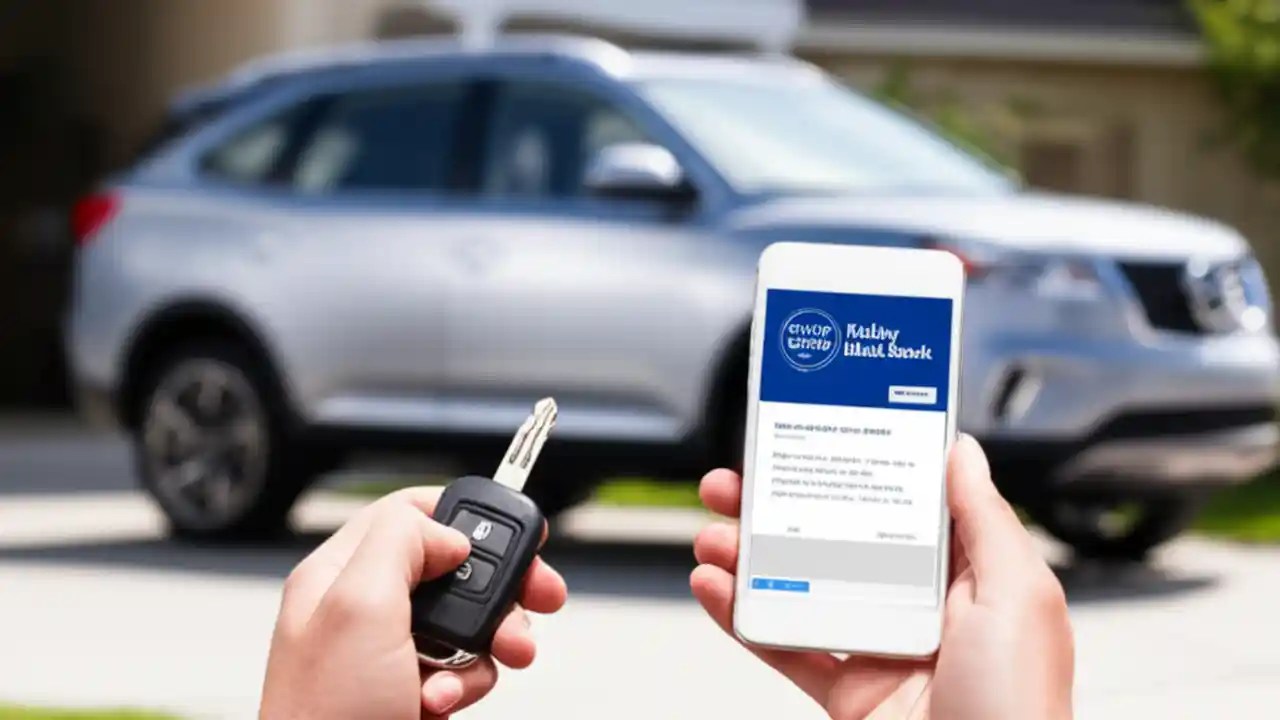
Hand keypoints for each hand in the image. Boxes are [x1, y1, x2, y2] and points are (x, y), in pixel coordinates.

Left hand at [260, 487, 567, 718]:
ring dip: (490, 642)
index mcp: (339, 573)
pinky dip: (468, 685)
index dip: (465, 516)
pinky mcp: (410, 694)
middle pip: (452, 568)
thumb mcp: (358, 606)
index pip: (409, 512)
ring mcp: (387, 655)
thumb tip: (449, 535)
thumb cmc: (324, 717)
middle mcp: (363, 609)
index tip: (517, 531)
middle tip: (538, 598)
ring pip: (466, 622)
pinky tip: (443, 702)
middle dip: (499, 586)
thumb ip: (403, 543)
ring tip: (501, 658)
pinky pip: (462, 672)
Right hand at [691, 435, 1073, 718]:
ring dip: (749, 557)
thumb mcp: (1018, 596)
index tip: (818, 436)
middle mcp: (919, 607)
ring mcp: (877, 649)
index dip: (859, 468)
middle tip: (739, 481)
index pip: (901, 504)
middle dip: (782, 507)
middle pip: (836, 539)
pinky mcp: (846, 692)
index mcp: (967, 576)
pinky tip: (716, 588)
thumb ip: (984, 520)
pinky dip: (742, 618)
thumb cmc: (1022, 707)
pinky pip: (785, 646)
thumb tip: (964, 451)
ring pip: (800, 588)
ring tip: (714, 535)